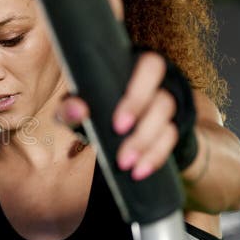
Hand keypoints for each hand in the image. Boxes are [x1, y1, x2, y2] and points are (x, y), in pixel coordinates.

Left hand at [54, 0, 178, 179]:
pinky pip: (173, 136)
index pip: (112, 21)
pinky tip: (138, 169)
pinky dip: (153, 155)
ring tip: (123, 160)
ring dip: (143, 136)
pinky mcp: (181, 121)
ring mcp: (168, 94)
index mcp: (119, 60)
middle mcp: (147, 70)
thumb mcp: (87, 114)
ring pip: (164, 108)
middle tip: (115, 124)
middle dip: (135, 97)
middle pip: (151, 68)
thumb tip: (74, 110)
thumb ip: (75, 110)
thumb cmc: (111, 119)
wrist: (152, 149)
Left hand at [57, 52, 176, 179]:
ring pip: (167, 124)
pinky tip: (139, 171)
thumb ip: (70, 106)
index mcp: (133, 70)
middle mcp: (155, 86)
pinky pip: (169, 142)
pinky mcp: (167, 129)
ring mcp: (164, 108)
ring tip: (125, 163)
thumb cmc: (86, 104)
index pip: (151, 69)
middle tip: (121, 146)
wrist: (102, 124)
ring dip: (147, 145)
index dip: (139, 97)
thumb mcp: (74, 104)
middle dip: (145, 128)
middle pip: (164, 101)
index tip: (119, 126)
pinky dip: (154, 157)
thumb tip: (79, 110)